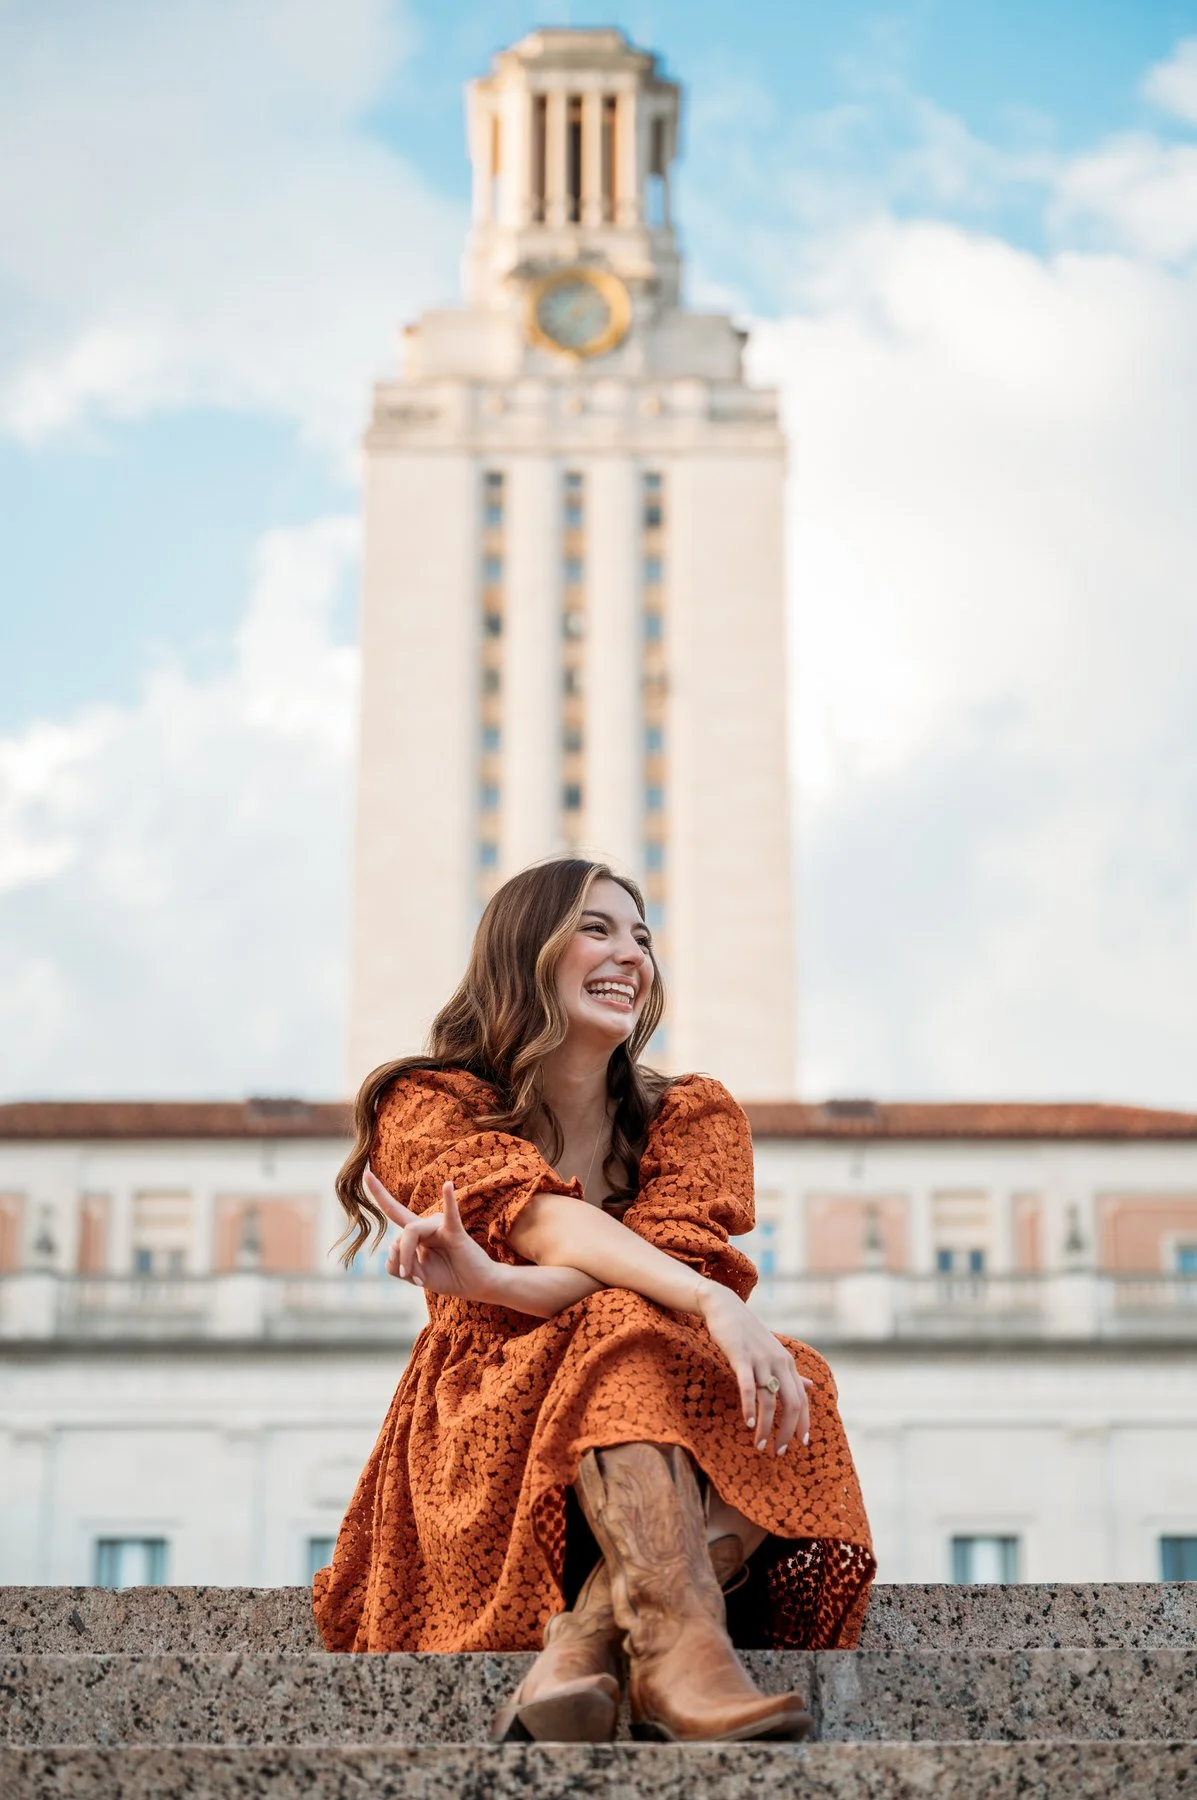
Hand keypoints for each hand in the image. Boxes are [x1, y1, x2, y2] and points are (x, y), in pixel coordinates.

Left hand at [364, 1168, 501, 1302]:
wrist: (476, 1286)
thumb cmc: (449, 1277)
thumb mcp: (416, 1276)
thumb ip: (398, 1265)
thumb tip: (393, 1246)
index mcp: (418, 1232)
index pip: (394, 1210)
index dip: (379, 1193)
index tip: (365, 1174)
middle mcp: (428, 1224)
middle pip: (400, 1234)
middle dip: (401, 1258)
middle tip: (409, 1277)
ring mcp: (441, 1226)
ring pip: (410, 1233)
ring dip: (408, 1259)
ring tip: (417, 1279)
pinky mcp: (455, 1232)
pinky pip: (450, 1215)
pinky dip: (449, 1200)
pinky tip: (448, 1186)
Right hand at [697, 1284, 812, 1455]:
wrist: (725, 1307)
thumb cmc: (748, 1334)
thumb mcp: (774, 1352)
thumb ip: (792, 1373)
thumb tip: (812, 1387)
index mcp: (787, 1364)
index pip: (802, 1400)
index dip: (804, 1423)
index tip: (801, 1444)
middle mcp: (779, 1362)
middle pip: (791, 1403)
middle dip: (787, 1431)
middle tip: (779, 1451)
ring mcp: (760, 1359)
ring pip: (769, 1399)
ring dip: (765, 1426)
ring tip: (759, 1444)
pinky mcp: (741, 1357)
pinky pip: (748, 1386)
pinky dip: (750, 1406)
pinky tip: (747, 1423)